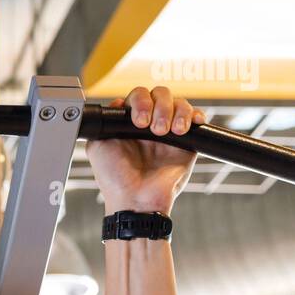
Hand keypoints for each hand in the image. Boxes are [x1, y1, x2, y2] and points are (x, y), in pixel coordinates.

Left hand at [85, 85, 204, 213]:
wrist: (136, 200)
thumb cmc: (115, 179)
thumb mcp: (97, 147)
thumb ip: (105, 122)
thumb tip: (118, 102)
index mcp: (129, 123)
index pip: (139, 96)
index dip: (141, 102)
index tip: (139, 120)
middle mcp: (150, 124)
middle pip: (160, 94)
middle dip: (159, 106)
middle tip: (154, 129)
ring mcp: (170, 132)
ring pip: (179, 103)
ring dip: (176, 112)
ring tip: (168, 133)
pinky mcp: (187, 143)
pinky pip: (196, 118)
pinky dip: (195, 115)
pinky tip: (187, 127)